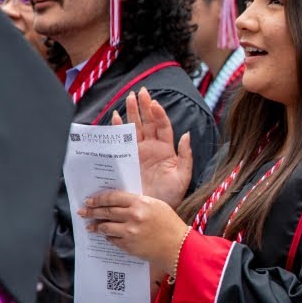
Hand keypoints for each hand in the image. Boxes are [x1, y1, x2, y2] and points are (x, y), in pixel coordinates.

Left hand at [80, 190, 188, 277]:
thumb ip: (137, 202)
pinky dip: (109, 237)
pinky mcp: (128, 245)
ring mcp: (129, 232)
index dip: (99, 198)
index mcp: (141, 203)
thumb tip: (117, 203)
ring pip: (105, 226)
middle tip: (83, 212)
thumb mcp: (156, 205)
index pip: (113, 197)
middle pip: (106, 211)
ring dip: (96, 226)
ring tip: (91, 226)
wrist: (177, 246)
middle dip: (92, 211)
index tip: (90, 200)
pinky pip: (112, 239)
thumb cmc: (169, 224)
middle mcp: (133, 216)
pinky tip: (107, 235)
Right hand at [112, 87, 193, 206]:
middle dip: (144, 107)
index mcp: (166, 150)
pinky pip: (121, 141)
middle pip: (147, 123)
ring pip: (135, 128)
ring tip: (129, 98)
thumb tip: (186, 134)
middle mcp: (152, 148)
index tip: (154, 102)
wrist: (152, 211)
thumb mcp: (183, 177)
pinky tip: (115, 118)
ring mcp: (138, 153)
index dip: (159, 114)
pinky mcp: (126, 160)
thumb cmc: (170, 196)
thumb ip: (185, 156)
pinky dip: (118, 129)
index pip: (163, 126)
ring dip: (132, 113)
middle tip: (140, 91)